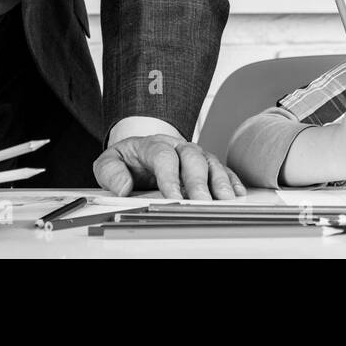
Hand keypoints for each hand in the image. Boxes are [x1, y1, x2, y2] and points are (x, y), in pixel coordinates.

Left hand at [93, 134, 247, 199]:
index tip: (173, 197)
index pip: (164, 157)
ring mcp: (194, 154)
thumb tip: (122, 187)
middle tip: (201, 201)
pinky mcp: (205, 164)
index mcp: (153, 144)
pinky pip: (222, 169)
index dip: (170, 177)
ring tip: (226, 199)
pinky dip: (231, 180)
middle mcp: (177, 147)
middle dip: (198, 181)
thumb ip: (111, 172)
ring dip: (220, 181)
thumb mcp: (108, 162)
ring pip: (210, 162)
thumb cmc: (127, 160)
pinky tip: (237, 193)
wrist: (139, 150)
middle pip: (192, 158)